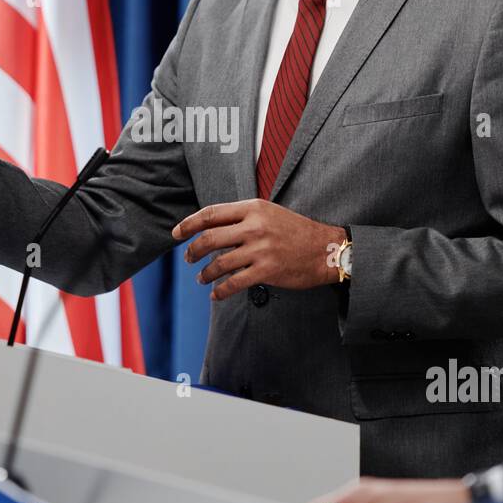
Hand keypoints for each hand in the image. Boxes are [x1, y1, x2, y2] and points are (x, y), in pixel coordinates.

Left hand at [172, 199, 344, 299]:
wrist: (326, 250)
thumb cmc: (296, 231)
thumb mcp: (269, 213)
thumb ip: (242, 217)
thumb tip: (211, 228)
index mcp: (253, 208)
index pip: (211, 213)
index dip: (188, 224)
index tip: (176, 233)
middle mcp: (254, 227)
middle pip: (209, 238)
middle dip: (192, 250)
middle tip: (188, 258)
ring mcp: (260, 249)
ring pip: (219, 263)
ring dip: (205, 273)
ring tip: (201, 278)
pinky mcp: (267, 271)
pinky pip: (234, 283)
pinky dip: (220, 291)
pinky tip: (216, 294)